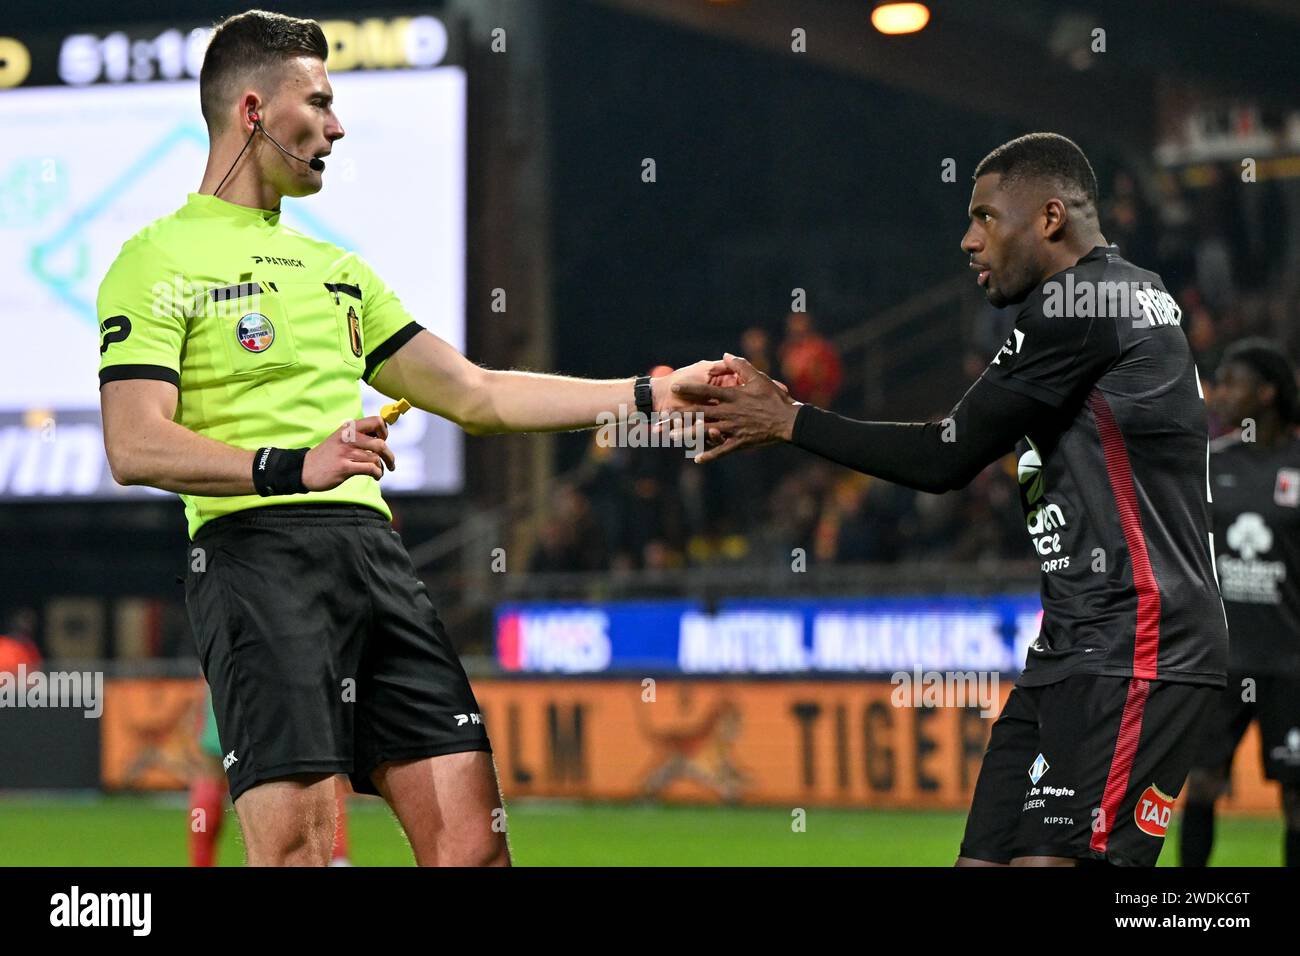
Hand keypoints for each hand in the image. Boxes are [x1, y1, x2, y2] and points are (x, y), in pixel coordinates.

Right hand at [303, 415, 394, 489]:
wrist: (305, 468)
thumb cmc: (328, 455)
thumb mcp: (341, 438)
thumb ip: (359, 435)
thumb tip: (383, 436)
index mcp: (349, 428)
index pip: (377, 421)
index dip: (384, 432)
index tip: (383, 441)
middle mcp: (348, 437)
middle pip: (380, 443)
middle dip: (389, 456)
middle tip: (390, 463)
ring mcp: (346, 452)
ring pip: (376, 458)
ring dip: (382, 467)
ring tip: (379, 472)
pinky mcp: (344, 467)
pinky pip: (370, 469)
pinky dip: (377, 474)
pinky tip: (375, 476)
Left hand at [669, 353, 800, 462]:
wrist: (788, 420)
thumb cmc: (775, 397)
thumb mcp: (758, 378)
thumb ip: (740, 366)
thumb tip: (726, 355)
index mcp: (733, 396)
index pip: (706, 391)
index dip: (689, 389)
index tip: (675, 387)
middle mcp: (730, 412)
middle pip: (701, 412)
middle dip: (681, 413)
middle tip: (664, 413)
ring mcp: (733, 428)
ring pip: (706, 431)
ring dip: (688, 434)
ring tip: (672, 436)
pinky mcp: (740, 442)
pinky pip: (722, 450)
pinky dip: (710, 455)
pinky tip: (697, 459)